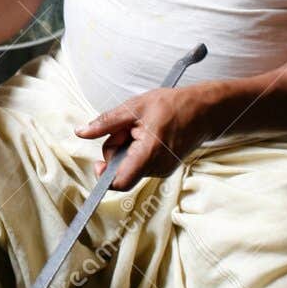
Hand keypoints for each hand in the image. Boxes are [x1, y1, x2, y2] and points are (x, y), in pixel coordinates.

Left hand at [75, 84, 213, 188]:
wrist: (205, 110)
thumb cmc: (174, 105)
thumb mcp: (134, 107)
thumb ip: (105, 123)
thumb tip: (82, 133)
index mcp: (148, 154)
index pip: (120, 182)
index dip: (104, 176)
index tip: (99, 163)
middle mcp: (157, 167)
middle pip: (121, 169)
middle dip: (117, 148)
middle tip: (128, 127)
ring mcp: (163, 170)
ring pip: (131, 165)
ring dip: (128, 148)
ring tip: (143, 128)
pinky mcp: (166, 168)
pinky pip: (142, 163)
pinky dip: (139, 150)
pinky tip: (150, 134)